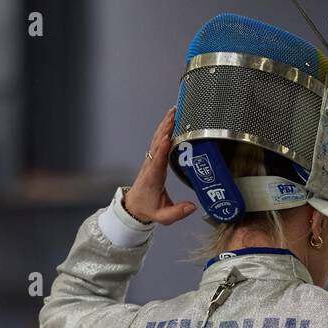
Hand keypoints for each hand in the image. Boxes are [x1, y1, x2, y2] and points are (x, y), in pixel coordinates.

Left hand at [123, 107, 196, 225]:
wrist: (134, 206)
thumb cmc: (148, 209)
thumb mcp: (163, 217)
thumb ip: (177, 213)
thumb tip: (192, 207)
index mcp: (153, 178)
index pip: (158, 161)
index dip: (162, 149)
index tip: (168, 137)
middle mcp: (151, 166)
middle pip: (157, 143)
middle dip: (165, 128)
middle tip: (174, 115)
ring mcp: (150, 160)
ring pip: (157, 138)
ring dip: (165, 124)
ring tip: (174, 111)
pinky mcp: (153, 158)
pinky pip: (157, 140)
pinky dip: (164, 128)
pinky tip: (171, 120)